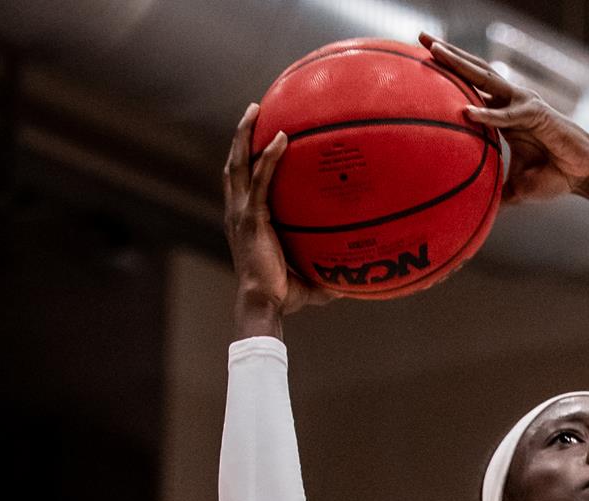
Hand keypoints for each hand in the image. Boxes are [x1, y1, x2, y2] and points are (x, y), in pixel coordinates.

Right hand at [222, 103, 335, 334]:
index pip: (242, 183)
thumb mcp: (308, 279)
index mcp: (246, 221)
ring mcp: (241, 212)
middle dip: (240, 136)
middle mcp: (237, 211)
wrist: (265, 303)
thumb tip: (355, 279)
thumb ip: (328, 273)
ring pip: (238, 164)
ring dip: (245, 135)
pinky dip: (268, 157)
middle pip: (233, 164)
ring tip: (257, 109)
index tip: (256, 138)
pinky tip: (283, 138)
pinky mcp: (251, 217)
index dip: (245, 160)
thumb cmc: (284, 296)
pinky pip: (260, 179)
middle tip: (254, 111)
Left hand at [420, 33, 588, 202]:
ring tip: (436, 51)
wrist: (582, 175)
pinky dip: (487, 115)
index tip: (421, 62)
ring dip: (460, 64)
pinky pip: (507, 115)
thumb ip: (493, 193)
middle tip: (421, 36)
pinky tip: (466, 113)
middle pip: (473, 71)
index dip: (448, 74)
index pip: (470, 88)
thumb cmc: (552, 177)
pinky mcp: (537, 114)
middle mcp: (509, 103)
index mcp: (502, 115)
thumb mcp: (514, 187)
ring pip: (486, 79)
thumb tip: (473, 214)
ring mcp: (522, 104)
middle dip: (448, 53)